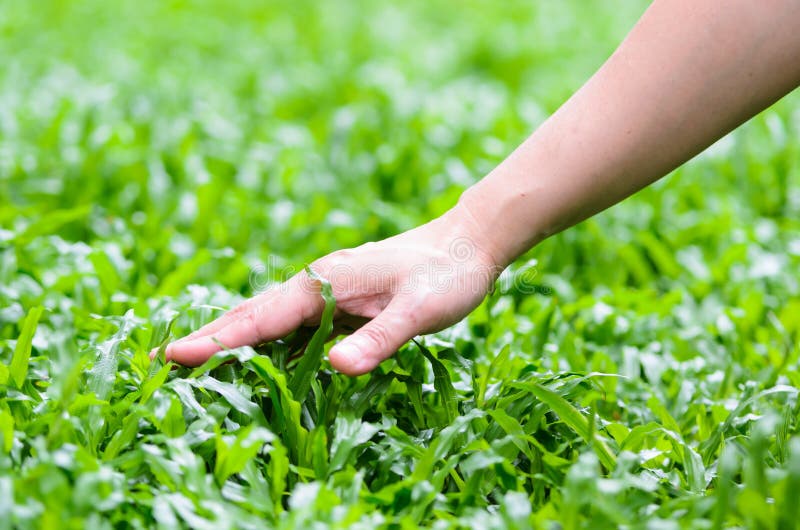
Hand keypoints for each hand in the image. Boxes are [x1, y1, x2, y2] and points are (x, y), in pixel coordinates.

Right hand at [160, 204, 501, 374]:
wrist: (467, 244)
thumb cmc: (446, 275)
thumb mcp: (420, 310)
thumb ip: (379, 339)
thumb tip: (334, 368)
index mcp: (326, 282)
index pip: (262, 316)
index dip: (220, 339)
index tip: (174, 354)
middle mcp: (317, 283)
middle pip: (253, 313)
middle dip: (211, 336)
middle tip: (162, 359)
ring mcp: (327, 289)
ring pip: (269, 317)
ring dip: (232, 336)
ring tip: (194, 359)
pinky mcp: (340, 298)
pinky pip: (292, 321)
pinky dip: (264, 337)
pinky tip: (257, 353)